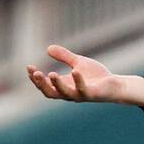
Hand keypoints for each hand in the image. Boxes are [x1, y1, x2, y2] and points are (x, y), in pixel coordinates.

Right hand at [26, 45, 143, 111]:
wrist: (115, 84)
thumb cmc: (96, 76)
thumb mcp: (77, 63)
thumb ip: (64, 57)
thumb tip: (48, 48)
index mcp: (63, 86)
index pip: (45, 85)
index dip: (35, 78)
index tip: (29, 67)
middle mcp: (69, 93)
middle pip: (50, 93)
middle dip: (41, 84)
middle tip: (34, 73)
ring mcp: (80, 95)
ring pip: (64, 94)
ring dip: (56, 85)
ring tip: (50, 73)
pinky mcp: (92, 94)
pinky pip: (83, 90)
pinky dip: (78, 81)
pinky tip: (75, 71)